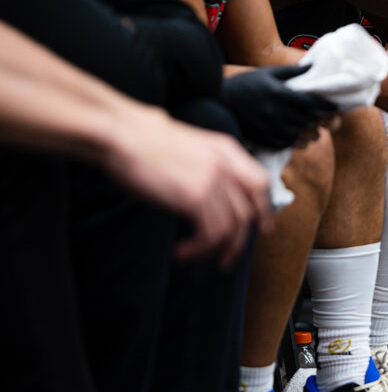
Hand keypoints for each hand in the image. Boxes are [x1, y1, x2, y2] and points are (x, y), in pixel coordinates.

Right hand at [107, 108, 271, 266]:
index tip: (260, 227)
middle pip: (248, 211)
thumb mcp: (189, 149)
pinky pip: (210, 234)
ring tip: (193, 257)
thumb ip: (207, 168)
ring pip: (231, 228)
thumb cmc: (142, 142)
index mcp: (226, 150)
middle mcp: (226, 165)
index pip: (259, 183)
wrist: (121, 134)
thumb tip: (210, 198)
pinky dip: (197, 249)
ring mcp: (213, 180)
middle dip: (240, 239)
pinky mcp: (196, 197)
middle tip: (227, 256)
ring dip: (214, 250)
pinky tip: (180, 252)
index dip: (262, 209)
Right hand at [220, 65, 336, 148]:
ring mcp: (271, 127)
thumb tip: (312, 65)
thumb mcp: (267, 73)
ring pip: (300, 134)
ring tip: (315, 131)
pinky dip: (295, 141)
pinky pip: (286, 143)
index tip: (335, 107)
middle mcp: (277, 112)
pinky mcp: (264, 138)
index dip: (326, 105)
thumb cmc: (246, 84)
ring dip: (310, 133)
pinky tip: (298, 138)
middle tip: (326, 120)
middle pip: (308, 119)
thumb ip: (291, 72)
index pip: (311, 102)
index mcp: (280, 94)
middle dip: (320, 120)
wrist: (220, 101)